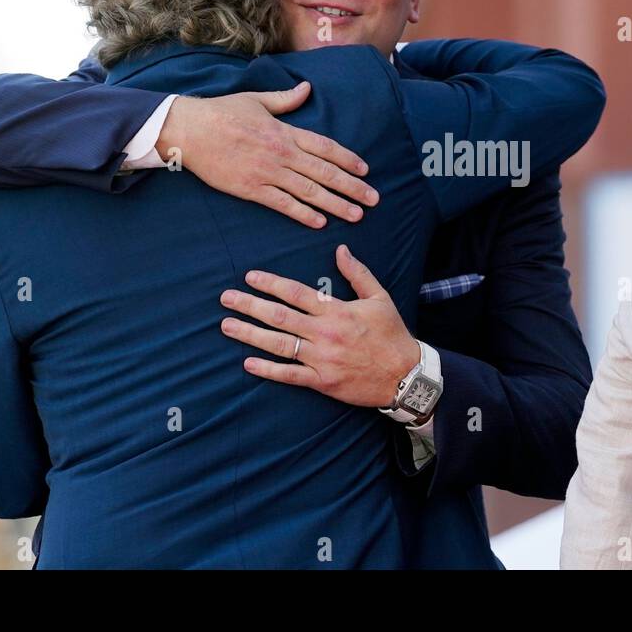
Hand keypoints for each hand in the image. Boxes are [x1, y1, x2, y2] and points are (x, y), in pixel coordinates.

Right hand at [156, 84, 378, 228]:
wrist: (189, 129)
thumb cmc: (221, 112)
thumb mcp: (257, 100)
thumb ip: (286, 100)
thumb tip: (307, 88)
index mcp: (285, 130)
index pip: (325, 147)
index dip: (348, 159)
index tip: (365, 171)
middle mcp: (281, 152)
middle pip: (325, 171)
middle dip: (352, 187)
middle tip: (373, 200)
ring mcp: (267, 171)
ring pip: (309, 190)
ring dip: (335, 204)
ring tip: (356, 214)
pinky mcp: (250, 188)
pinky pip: (282, 203)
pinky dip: (302, 213)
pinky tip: (319, 222)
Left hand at [219, 245, 416, 406]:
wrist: (405, 376)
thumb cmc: (392, 334)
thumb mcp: (379, 298)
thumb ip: (357, 273)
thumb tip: (340, 249)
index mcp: (337, 311)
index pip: (296, 293)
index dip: (271, 283)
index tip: (250, 277)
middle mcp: (325, 333)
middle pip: (279, 316)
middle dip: (250, 305)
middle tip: (226, 298)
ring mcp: (321, 359)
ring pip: (278, 344)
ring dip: (250, 334)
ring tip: (227, 326)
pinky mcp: (322, 382)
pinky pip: (290, 375)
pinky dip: (268, 369)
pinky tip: (248, 362)